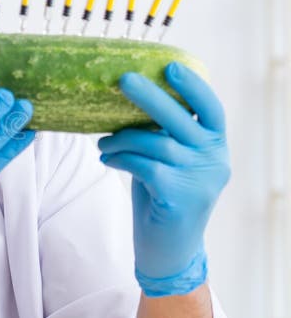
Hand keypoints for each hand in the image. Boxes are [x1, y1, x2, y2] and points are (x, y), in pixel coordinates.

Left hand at [97, 62, 229, 296]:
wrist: (168, 250)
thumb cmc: (162, 197)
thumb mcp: (169, 161)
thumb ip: (162, 135)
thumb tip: (128, 99)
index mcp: (214, 146)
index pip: (211, 108)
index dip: (193, 86)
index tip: (170, 66)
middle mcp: (214, 160)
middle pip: (180, 120)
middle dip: (149, 97)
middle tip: (122, 79)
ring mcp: (200, 180)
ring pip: (155, 143)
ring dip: (121, 139)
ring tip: (102, 144)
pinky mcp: (180, 198)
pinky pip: (143, 166)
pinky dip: (120, 159)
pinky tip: (106, 160)